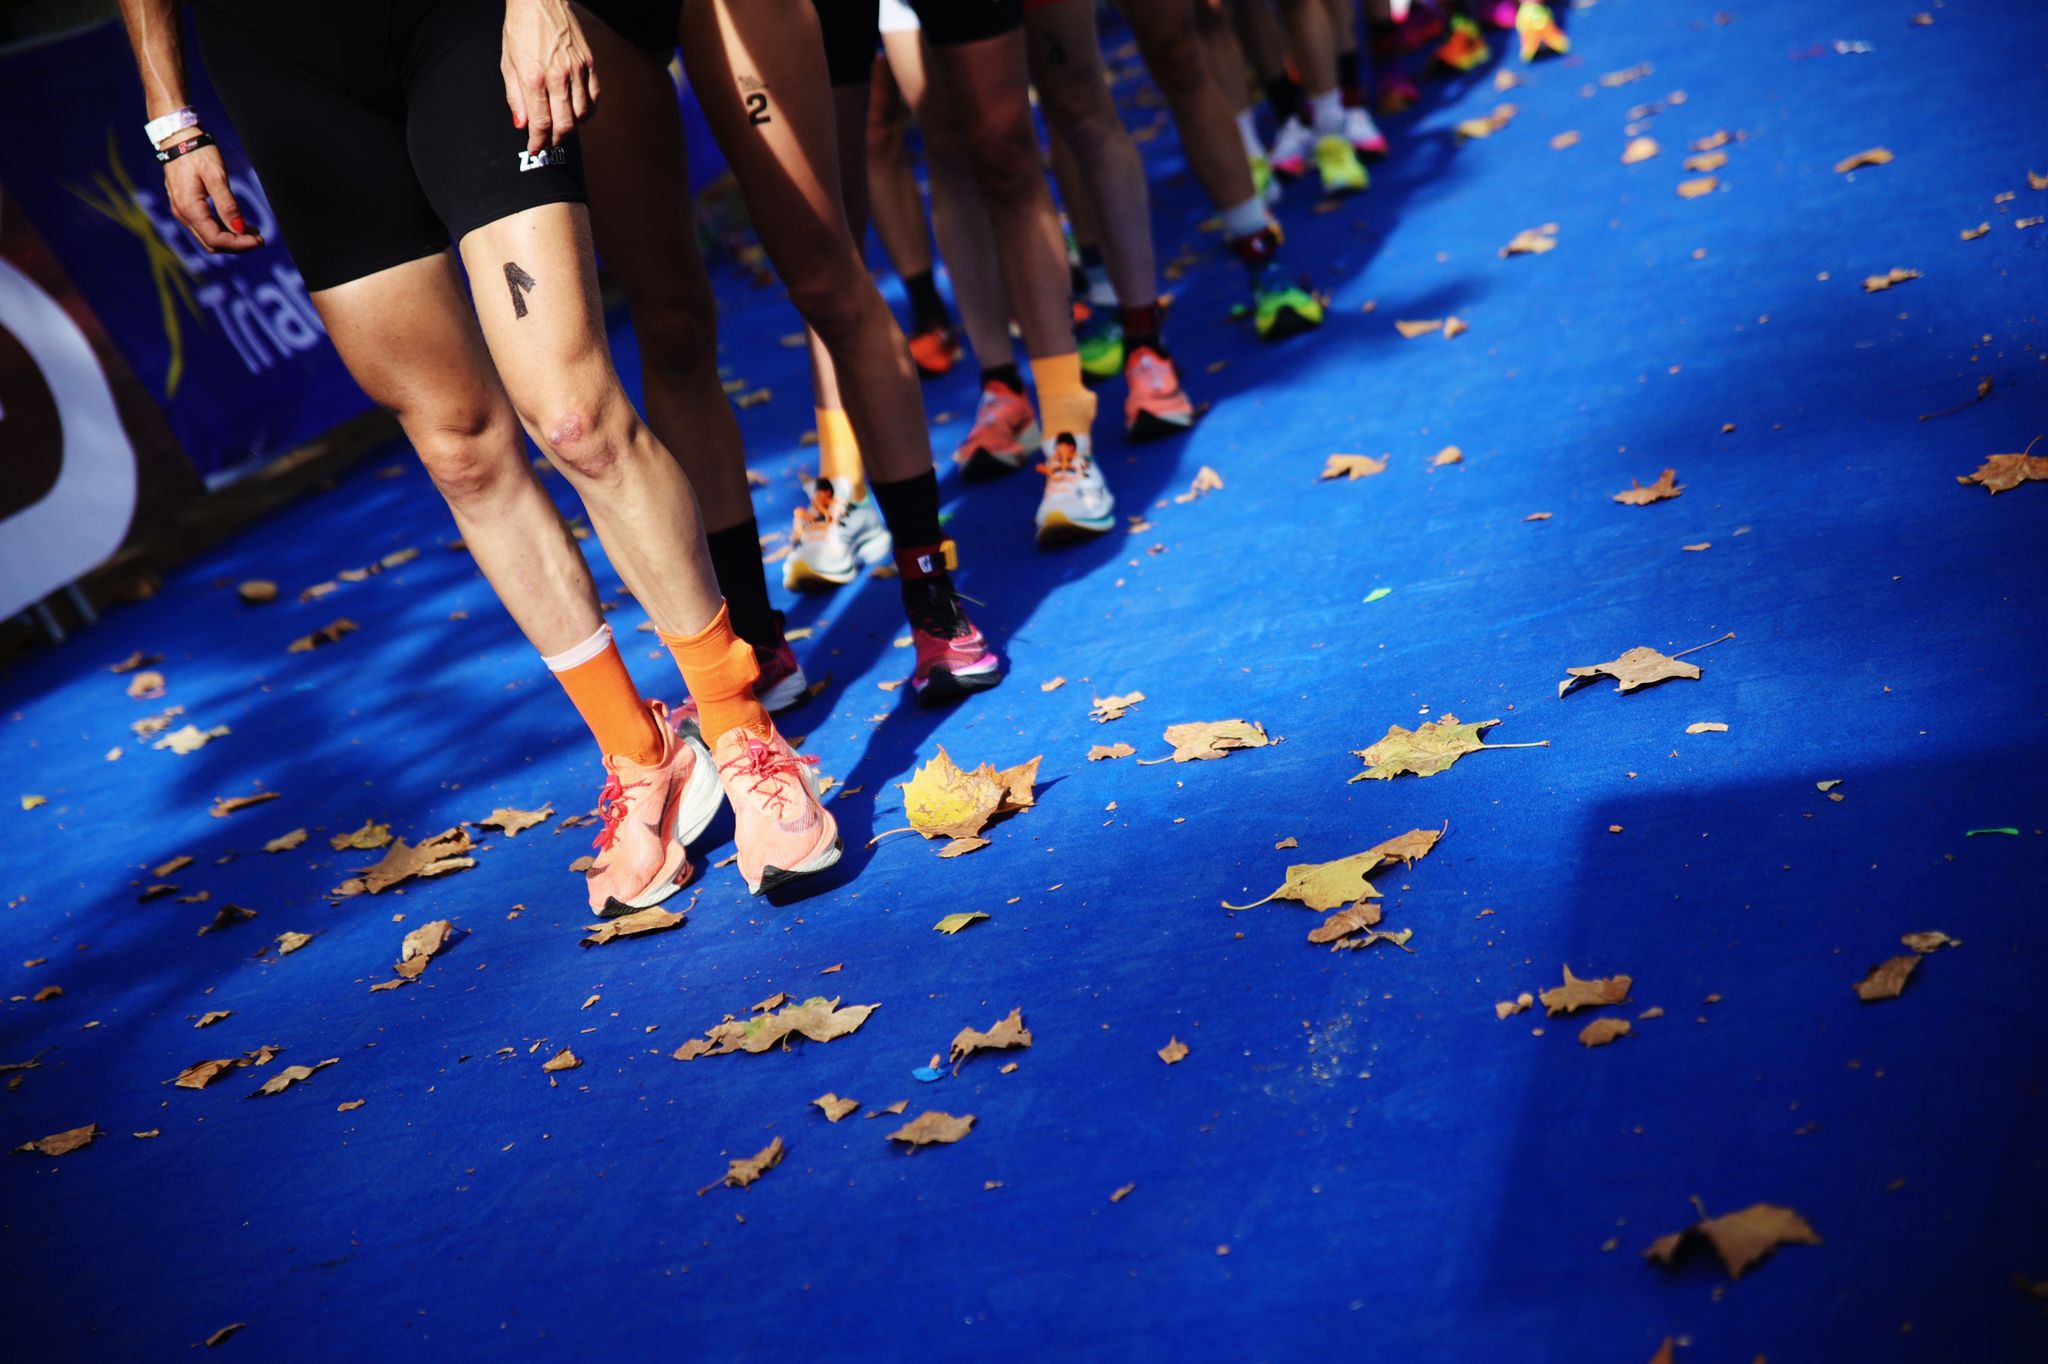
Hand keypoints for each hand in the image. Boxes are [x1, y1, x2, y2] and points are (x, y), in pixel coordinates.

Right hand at [160, 134, 261, 252]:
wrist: (178, 139)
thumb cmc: (198, 153)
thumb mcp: (216, 176)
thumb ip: (227, 204)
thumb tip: (239, 229)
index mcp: (189, 208)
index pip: (215, 239)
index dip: (239, 244)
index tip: (260, 240)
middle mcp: (183, 214)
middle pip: (212, 243)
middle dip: (237, 245)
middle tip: (259, 238)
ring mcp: (183, 212)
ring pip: (209, 238)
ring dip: (232, 239)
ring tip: (253, 231)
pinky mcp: (187, 208)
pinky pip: (205, 228)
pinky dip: (223, 230)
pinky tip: (239, 224)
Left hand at [501, 0, 598, 155]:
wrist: (539, 0)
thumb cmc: (521, 27)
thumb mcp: (508, 63)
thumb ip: (515, 96)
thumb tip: (521, 123)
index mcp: (534, 77)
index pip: (540, 123)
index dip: (538, 142)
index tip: (535, 149)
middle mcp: (558, 77)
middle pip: (564, 125)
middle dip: (555, 140)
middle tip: (548, 144)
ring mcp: (577, 70)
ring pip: (582, 115)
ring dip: (572, 128)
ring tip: (562, 129)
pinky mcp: (589, 63)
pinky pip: (595, 97)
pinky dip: (588, 111)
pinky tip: (578, 113)